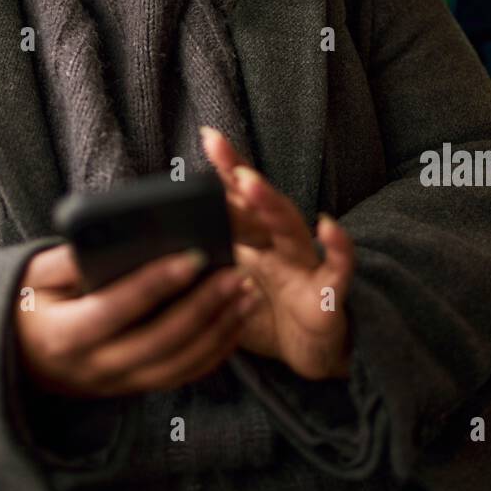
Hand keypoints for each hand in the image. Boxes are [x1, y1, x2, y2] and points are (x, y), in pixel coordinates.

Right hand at [11, 243, 256, 398]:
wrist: (15, 356)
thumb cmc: (28, 303)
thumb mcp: (34, 275)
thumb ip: (70, 258)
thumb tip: (113, 235)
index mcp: (63, 336)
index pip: (117, 310)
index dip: (156, 283)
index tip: (195, 255)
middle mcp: (93, 368)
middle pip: (159, 342)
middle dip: (203, 306)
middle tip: (236, 273)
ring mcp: (116, 385)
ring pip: (178, 365)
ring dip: (218, 330)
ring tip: (246, 294)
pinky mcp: (134, 389)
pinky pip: (181, 376)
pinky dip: (214, 352)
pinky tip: (236, 321)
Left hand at [202, 126, 355, 380]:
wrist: (313, 353)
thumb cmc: (267, 317)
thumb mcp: (226, 294)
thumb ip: (201, 275)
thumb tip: (152, 263)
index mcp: (256, 244)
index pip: (238, 201)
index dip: (226, 169)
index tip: (208, 137)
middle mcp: (281, 246)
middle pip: (260, 205)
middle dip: (240, 174)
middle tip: (217, 146)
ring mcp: (306, 266)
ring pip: (291, 228)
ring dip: (270, 203)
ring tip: (248, 180)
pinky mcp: (329, 293)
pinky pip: (337, 269)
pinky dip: (338, 247)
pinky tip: (326, 227)